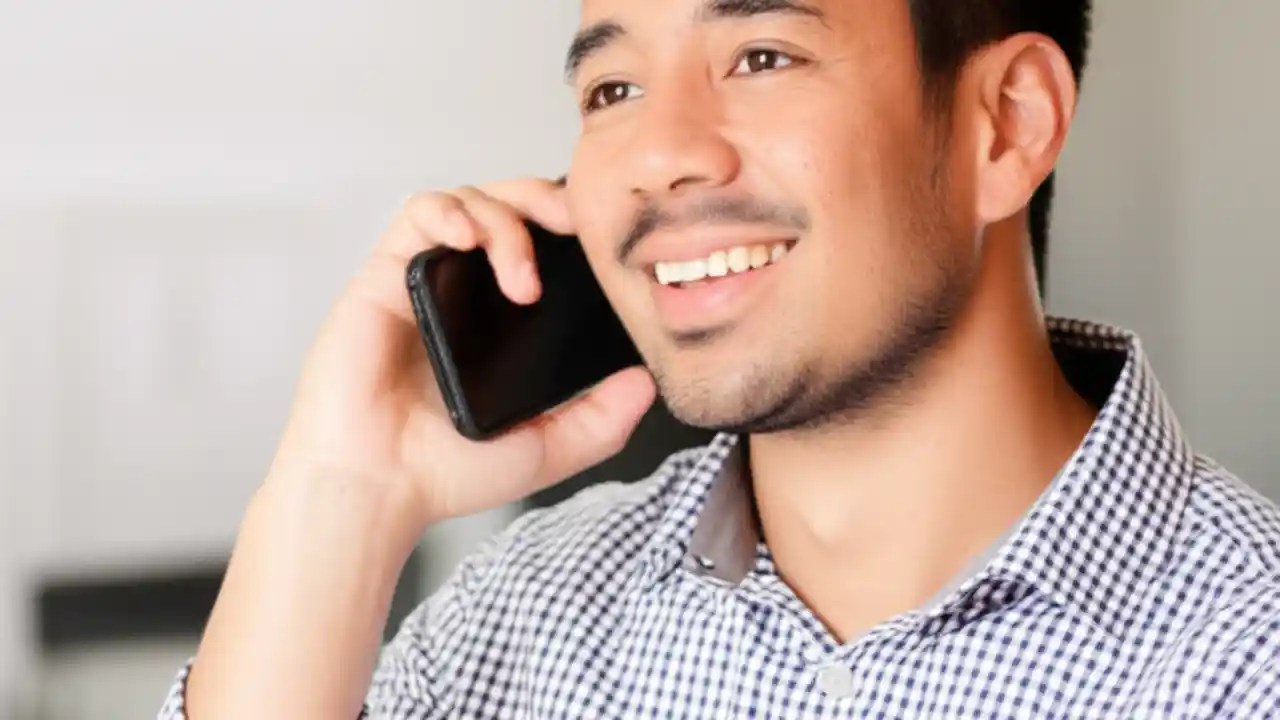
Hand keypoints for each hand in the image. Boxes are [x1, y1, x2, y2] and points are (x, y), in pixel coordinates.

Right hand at [269, 178, 655, 532]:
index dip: (571, 230)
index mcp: (501, 320)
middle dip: (546, 200)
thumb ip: (601, 420)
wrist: (378, 486)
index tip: (604, 242)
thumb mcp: (547, 448)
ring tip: (522, 279)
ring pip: (470, 202)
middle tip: (576, 224)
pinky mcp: (384, 274)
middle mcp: (465, 291)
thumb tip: (647, 383)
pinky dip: (449, 211)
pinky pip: (417, 214)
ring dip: (505, 222)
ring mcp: (425, 279)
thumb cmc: (445, 470)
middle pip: (509, 206)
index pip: (541, 245)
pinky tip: (468, 239)